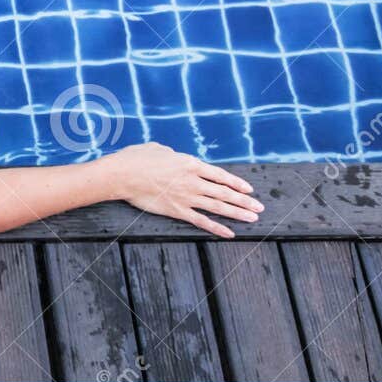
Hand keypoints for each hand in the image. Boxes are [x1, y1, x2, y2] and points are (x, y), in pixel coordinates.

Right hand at [104, 142, 262, 238]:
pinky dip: (216, 228)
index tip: (249, 189)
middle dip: (244, 201)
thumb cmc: (137, 158)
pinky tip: (229, 233)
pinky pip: (201, 221)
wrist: (122, 174)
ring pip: (218, 207)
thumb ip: (173, 154)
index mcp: (190, 164)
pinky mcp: (176, 211)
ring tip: (252, 218)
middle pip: (224, 193)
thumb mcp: (159, 149)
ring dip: (237, 213)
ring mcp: (186, 197)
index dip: (237, 183)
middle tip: (259, 208)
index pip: (221, 175)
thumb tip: (177, 157)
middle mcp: (193, 181)